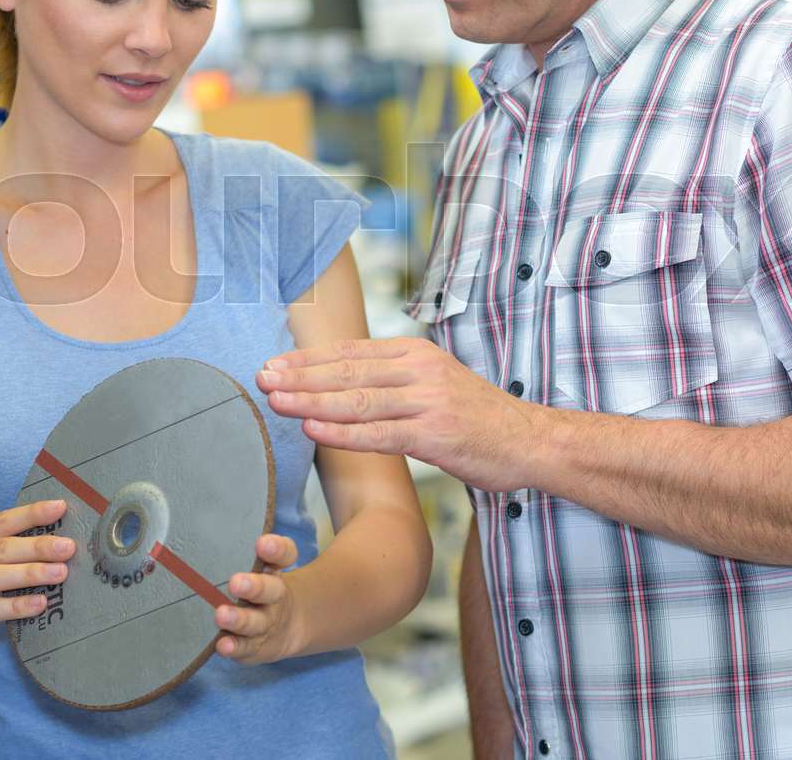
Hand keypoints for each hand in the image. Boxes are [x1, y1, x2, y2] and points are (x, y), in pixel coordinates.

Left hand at [214, 533, 302, 664]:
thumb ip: (238, 552)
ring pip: (256, 622)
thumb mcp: (256, 566)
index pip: (284, 555)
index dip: (276, 549)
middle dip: (254, 587)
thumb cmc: (259, 586)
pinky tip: (222, 645)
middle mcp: (274, 596)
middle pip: (271, 589)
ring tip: (221, 615)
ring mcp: (266, 623)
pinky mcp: (255, 646)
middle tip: (236, 583)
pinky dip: (235, 647)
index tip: (262, 544)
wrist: (285, 626)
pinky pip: (246, 648)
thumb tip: (199, 522)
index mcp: (274, 570)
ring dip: (239, 619)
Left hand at [258, 337, 538, 491]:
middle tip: (260, 379)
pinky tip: (312, 432)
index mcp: (415, 352)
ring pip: (357, 401)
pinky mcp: (436, 435)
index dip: (306, 359)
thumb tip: (339, 380)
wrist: (531, 440)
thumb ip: (392, 378)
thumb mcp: (434, 382)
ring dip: (311, 402)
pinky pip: (379, 434)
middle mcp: (419, 370)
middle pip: (346, 372)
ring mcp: (428, 401)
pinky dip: (342, 433)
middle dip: (298, 376)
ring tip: (275, 402)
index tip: (271, 363)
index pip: (349, 352)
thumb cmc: (476, 417)